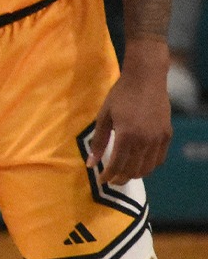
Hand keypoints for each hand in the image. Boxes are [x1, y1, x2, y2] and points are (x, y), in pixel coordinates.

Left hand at [92, 47, 171, 185]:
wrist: (146, 78)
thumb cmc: (120, 95)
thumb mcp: (104, 117)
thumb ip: (98, 142)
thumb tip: (90, 163)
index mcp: (126, 135)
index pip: (117, 165)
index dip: (108, 175)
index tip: (101, 180)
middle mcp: (145, 140)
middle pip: (132, 170)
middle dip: (120, 178)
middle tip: (111, 180)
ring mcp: (158, 138)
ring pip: (147, 167)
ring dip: (134, 174)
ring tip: (124, 174)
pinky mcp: (167, 134)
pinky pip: (159, 158)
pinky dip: (149, 166)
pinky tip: (139, 165)